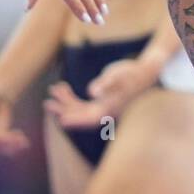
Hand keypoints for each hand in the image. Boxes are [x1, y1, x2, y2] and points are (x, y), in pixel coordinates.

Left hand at [43, 59, 159, 127]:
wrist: (146, 73)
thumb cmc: (133, 74)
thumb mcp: (119, 77)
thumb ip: (105, 84)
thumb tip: (92, 92)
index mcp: (109, 110)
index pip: (90, 119)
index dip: (75, 120)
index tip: (61, 120)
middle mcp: (105, 113)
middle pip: (81, 116)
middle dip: (63, 110)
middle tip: (48, 103)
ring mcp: (102, 108)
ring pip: (79, 109)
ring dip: (65, 102)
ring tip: (52, 90)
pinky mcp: (101, 101)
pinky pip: (82, 103)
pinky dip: (72, 97)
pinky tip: (63, 87)